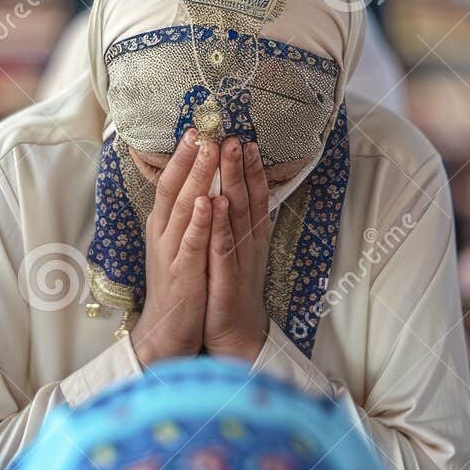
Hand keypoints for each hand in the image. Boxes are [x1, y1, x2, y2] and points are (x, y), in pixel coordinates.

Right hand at [130, 129, 215, 366]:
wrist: (168, 331)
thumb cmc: (181, 284)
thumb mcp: (180, 244)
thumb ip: (186, 215)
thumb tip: (198, 184)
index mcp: (164, 225)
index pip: (171, 182)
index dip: (183, 156)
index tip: (196, 129)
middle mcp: (163, 234)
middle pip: (174, 188)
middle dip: (190, 158)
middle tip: (203, 130)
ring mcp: (171, 253)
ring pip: (182, 209)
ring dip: (196, 178)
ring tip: (207, 152)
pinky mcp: (183, 274)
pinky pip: (190, 243)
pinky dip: (197, 222)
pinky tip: (205, 202)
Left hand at [204, 137, 270, 362]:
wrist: (235, 335)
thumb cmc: (231, 290)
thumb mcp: (236, 251)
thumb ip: (237, 223)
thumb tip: (235, 193)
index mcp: (248, 235)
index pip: (253, 194)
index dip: (250, 167)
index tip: (245, 138)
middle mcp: (248, 243)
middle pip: (247, 196)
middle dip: (241, 164)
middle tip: (236, 134)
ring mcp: (239, 259)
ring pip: (237, 214)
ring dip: (233, 182)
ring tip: (229, 153)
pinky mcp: (225, 278)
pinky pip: (222, 246)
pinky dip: (219, 224)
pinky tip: (216, 202)